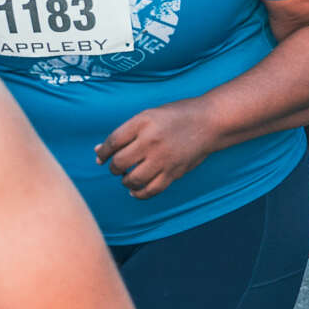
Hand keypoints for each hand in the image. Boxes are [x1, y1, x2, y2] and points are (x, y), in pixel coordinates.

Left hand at [95, 97, 221, 197]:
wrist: (209, 122)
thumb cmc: (177, 115)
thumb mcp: (149, 115)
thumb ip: (126, 132)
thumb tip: (99, 151)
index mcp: (143, 122)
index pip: (113, 142)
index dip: (103, 152)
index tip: (101, 157)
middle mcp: (152, 140)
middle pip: (120, 162)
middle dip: (114, 168)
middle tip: (117, 167)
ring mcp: (163, 158)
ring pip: (133, 179)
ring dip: (125, 181)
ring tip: (127, 177)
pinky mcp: (174, 172)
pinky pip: (151, 190)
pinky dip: (140, 193)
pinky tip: (135, 190)